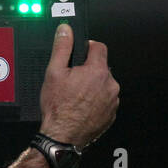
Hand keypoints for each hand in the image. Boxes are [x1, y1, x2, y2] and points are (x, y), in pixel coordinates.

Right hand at [37, 24, 119, 148]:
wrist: (62, 136)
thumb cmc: (58, 108)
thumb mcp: (54, 72)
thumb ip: (62, 47)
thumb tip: (65, 30)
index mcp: (98, 71)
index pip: (99, 47)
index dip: (87, 47)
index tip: (81, 53)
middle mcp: (110, 85)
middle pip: (101, 67)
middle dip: (88, 70)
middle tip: (72, 81)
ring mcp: (112, 101)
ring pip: (104, 85)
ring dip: (93, 86)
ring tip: (76, 97)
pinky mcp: (111, 114)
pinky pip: (105, 100)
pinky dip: (95, 101)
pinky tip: (81, 107)